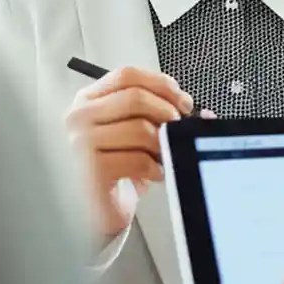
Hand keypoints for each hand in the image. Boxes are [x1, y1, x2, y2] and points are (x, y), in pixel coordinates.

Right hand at [65, 66, 197, 238]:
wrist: (99, 208)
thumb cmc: (119, 165)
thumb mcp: (136, 131)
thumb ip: (161, 112)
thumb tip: (203, 113)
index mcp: (89, 99)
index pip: (127, 75)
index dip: (161, 84)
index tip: (183, 102)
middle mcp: (79, 116)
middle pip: (135, 97)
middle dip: (167, 113)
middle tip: (176, 130)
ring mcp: (80, 143)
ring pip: (139, 128)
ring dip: (161, 144)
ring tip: (161, 157)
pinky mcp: (90, 170)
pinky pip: (137, 159)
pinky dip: (154, 168)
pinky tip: (152, 174)